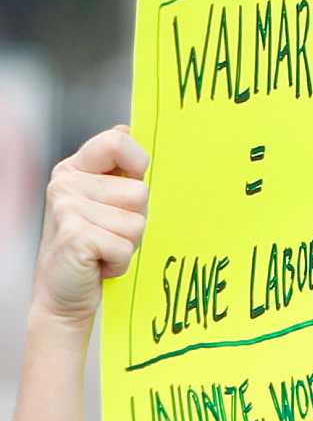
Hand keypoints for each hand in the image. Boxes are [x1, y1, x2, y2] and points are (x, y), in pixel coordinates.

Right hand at [29, 127, 148, 327]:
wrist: (65, 293)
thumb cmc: (93, 247)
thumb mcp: (105, 203)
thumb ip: (116, 169)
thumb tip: (127, 127)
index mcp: (75, 169)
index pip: (119, 142)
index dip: (139, 162)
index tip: (134, 181)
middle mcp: (66, 183)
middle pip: (140, 191)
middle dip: (136, 219)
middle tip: (110, 234)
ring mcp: (67, 208)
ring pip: (137, 222)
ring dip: (128, 244)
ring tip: (104, 249)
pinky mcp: (76, 236)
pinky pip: (126, 246)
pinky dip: (120, 262)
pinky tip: (99, 263)